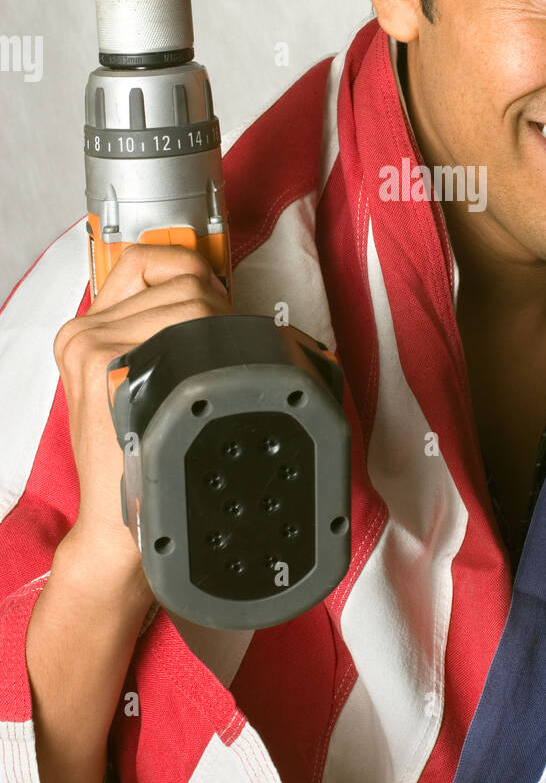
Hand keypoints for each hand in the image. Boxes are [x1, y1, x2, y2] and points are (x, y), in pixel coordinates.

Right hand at [53, 244, 231, 567]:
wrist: (115, 521)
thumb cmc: (131, 456)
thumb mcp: (129, 386)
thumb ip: (151, 337)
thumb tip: (206, 292)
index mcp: (83, 331)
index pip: (147, 261)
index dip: (191, 272)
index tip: (212, 300)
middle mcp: (83, 334)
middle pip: (179, 278)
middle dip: (218, 303)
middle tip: (225, 347)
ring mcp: (94, 348)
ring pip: (190, 298)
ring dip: (222, 326)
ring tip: (215, 369)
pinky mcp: (111, 369)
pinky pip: (185, 331)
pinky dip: (212, 351)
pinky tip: (205, 383)